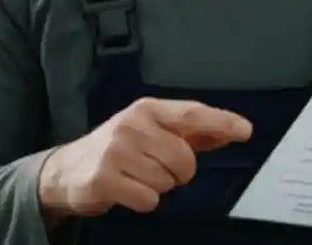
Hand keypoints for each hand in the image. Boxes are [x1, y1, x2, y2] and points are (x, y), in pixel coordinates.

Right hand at [38, 97, 252, 224]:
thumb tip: (227, 133)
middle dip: (179, 172)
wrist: (66, 170)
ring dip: (158, 187)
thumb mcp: (150, 132)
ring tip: (137, 177)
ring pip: (167, 181)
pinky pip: (148, 199)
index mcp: (147, 109)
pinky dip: (144, 201)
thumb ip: (191, 133)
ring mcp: (116, 151)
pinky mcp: (105, 178)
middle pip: (184, 158)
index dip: (221, 121)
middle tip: (157, 168)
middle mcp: (132, 125)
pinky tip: (128, 190)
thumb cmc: (116, 148)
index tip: (244, 130)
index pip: (191, 113)